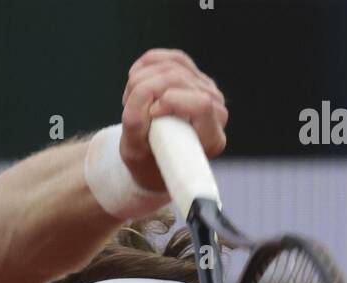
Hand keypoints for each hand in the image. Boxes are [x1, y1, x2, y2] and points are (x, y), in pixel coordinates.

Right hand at [120, 48, 228, 193]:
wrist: (151, 159)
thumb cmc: (146, 162)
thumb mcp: (134, 151)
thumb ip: (136, 123)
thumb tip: (142, 90)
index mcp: (211, 139)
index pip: (202, 105)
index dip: (173, 101)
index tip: (152, 112)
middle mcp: (217, 113)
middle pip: (181, 79)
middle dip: (148, 86)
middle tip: (129, 105)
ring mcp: (209, 91)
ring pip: (174, 65)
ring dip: (143, 76)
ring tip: (131, 98)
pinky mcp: (196, 76)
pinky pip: (172, 57)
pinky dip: (149, 63)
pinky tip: (136, 76)